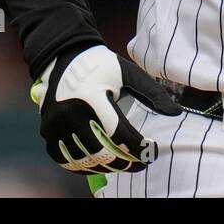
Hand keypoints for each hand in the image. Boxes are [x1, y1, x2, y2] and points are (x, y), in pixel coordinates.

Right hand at [29, 44, 182, 172]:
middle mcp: (71, 113)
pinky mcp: (47, 131)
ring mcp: (55, 124)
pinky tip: (99, 164)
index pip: (119, 133)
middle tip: (140, 164)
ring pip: (84, 159)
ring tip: (122, 164)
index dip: (138, 147)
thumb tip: (176, 113)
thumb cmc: (102, 66)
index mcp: (93, 97)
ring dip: (106, 166)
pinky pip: (65, 159)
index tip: (152, 152)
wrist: (64, 56)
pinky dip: (82, 166)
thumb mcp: (129, 74)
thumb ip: (152, 93)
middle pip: (102, 151)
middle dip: (125, 162)